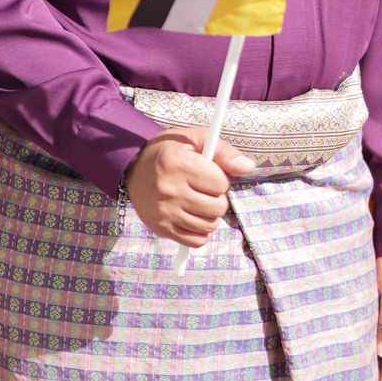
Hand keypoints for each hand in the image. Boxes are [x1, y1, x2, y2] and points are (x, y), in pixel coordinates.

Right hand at [125, 126, 255, 246]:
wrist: (133, 169)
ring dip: (210, 215)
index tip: (207, 172)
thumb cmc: (170, 152)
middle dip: (217, 198)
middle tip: (204, 189)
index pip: (220, 183)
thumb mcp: (194, 139)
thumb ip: (224, 151)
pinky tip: (192, 216)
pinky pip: (196, 241)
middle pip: (217, 207)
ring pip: (209, 225)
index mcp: (178, 164)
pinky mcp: (161, 229)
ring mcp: (164, 213)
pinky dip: (200, 231)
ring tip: (198, 201)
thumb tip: (248, 167)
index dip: (219, 177)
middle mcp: (169, 190)